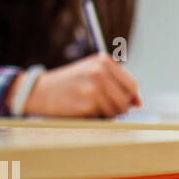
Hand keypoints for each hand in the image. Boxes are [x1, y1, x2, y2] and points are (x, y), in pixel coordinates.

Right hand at [22, 54, 141, 117]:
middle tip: (100, 105)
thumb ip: (116, 84)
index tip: (116, 101)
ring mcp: (94, 87)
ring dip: (107, 113)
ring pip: (118, 110)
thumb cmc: (68, 84)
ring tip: (90, 106)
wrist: (40, 91)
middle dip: (118, 107)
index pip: (131, 85)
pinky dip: (96, 117)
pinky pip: (105, 117)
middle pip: (127, 99)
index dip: (128, 97)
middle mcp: (100, 71)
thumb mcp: (91, 74)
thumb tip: (138, 103)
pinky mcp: (88, 102)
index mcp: (103, 60)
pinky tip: (82, 109)